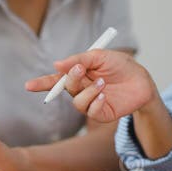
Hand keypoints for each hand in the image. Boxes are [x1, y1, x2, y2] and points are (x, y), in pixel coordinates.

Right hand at [25, 49, 158, 122]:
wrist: (142, 80)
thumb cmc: (121, 66)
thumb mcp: (100, 56)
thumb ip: (80, 60)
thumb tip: (57, 65)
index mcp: (79, 75)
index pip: (57, 80)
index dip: (42, 83)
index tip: (29, 86)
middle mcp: (82, 89)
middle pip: (66, 88)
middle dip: (70, 79)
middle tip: (80, 69)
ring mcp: (91, 102)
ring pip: (77, 102)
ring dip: (87, 91)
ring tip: (103, 82)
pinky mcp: (101, 114)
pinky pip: (90, 112)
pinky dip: (94, 102)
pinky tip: (104, 95)